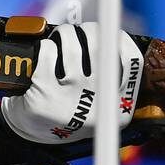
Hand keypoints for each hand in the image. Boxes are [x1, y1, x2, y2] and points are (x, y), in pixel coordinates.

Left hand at [0, 22, 143, 144]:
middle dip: (88, 31)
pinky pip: (48, 52)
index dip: (119, 39)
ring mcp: (71, 99)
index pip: (132, 60)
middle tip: (78, 34)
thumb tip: (110, 34)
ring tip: (60, 39)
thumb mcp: (100, 103)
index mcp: (120, 107)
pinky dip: (45, 46)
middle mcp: (99, 104)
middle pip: (102, 46)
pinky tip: (45, 54)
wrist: (32, 133)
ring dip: (65, 34)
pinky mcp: (44, 94)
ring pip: (73, 46)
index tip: (108, 32)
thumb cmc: (69, 109)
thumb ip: (112, 76)